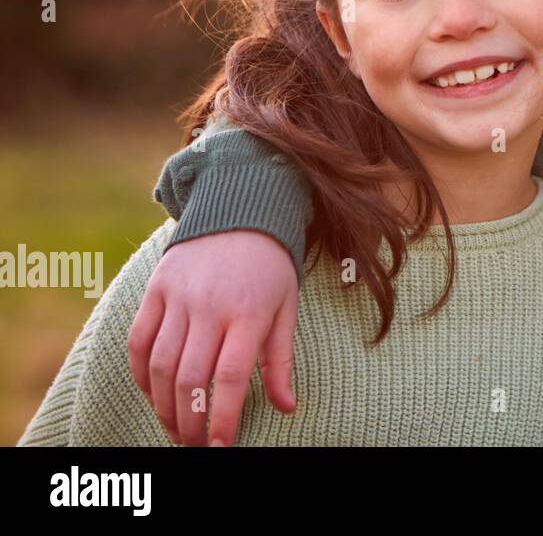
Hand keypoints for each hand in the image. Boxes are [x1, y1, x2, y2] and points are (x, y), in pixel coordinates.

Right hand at [127, 230, 298, 445]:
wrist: (240, 212)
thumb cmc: (270, 268)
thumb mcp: (286, 308)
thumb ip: (281, 360)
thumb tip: (286, 407)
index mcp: (249, 313)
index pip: (229, 377)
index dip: (223, 418)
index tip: (221, 448)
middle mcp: (210, 306)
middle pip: (189, 379)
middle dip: (190, 423)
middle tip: (196, 446)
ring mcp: (178, 297)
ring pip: (159, 366)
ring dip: (164, 407)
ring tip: (176, 430)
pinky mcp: (156, 290)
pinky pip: (138, 341)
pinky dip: (141, 376)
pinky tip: (153, 396)